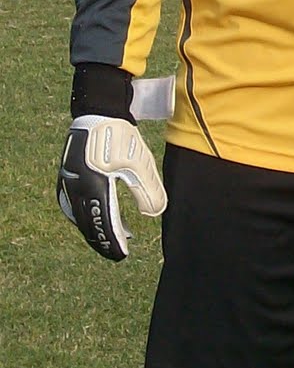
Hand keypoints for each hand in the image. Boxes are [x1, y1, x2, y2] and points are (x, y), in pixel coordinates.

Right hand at [57, 114, 166, 260]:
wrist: (98, 113)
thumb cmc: (120, 136)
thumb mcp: (140, 164)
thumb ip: (148, 191)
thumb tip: (153, 214)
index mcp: (94, 187)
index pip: (104, 224)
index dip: (113, 242)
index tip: (122, 255)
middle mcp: (77, 188)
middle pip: (88, 225)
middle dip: (102, 241)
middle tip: (116, 253)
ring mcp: (68, 183)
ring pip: (78, 216)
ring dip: (94, 229)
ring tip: (112, 235)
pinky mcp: (66, 177)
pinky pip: (71, 205)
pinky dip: (84, 216)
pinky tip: (96, 216)